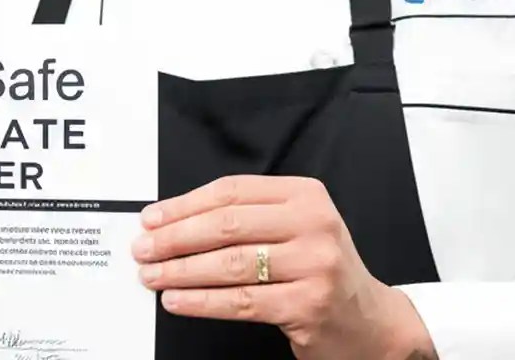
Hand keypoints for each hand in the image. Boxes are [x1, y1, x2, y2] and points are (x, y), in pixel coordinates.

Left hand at [133, 175, 435, 359]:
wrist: (370, 322)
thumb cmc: (321, 270)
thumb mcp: (296, 228)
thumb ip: (247, 218)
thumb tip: (174, 222)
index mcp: (306, 195)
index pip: (232, 192)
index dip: (185, 205)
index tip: (152, 218)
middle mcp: (314, 225)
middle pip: (227, 225)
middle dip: (175, 238)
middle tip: (143, 248)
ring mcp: (314, 265)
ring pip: (230, 265)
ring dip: (181, 271)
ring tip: (152, 275)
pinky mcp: (307, 305)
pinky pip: (240, 302)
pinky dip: (201, 302)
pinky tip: (178, 300)